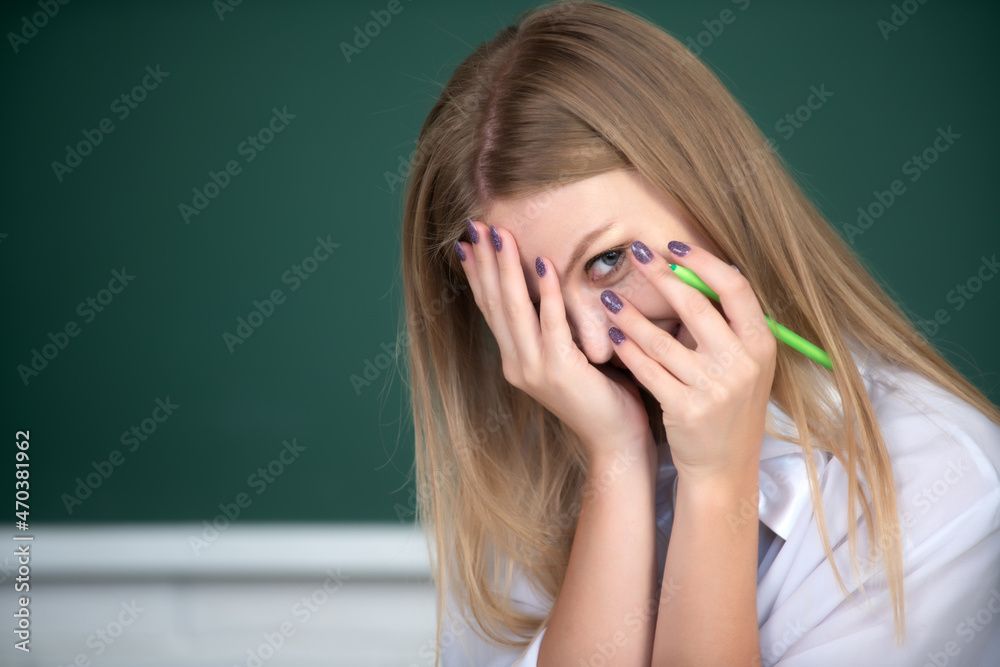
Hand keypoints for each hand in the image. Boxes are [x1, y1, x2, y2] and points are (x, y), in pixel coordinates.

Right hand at [456, 221, 653, 465]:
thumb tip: (554, 288)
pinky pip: (550, 323)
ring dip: (507, 268)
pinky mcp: (558, 371)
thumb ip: (557, 329)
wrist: (616, 443)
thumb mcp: (571, 357)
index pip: (491, 308)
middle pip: (495, 303)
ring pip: (514, 308)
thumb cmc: (603, 398)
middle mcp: (517, 364)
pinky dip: (546, 291)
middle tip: (478, 224)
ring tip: (501, 234)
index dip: (479, 273)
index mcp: (516, 360)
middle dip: (487, 261)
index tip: (469, 241)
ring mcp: (534, 369)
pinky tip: (544, 262)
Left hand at [600, 241, 776, 481]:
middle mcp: (742, 364)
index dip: (703, 262)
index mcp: (761, 344)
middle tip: (635, 253)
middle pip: (695, 306)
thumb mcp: (744, 365)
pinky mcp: (685, 409)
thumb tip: (689, 274)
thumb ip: (723, 326)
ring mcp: (714, 388)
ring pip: (662, 339)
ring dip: (631, 314)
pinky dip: (627, 350)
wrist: (724, 466)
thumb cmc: (729, 406)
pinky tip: (611, 334)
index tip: (674, 246)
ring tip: (608, 296)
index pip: (735, 288)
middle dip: (660, 275)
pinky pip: (648, 370)